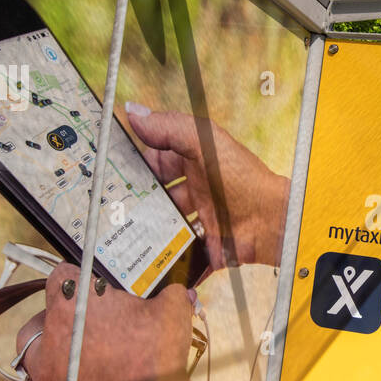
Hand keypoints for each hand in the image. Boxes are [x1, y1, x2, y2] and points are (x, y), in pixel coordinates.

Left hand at [15, 263, 195, 380]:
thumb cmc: (160, 357)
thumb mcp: (172, 311)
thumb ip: (169, 294)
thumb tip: (178, 292)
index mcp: (71, 308)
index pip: (60, 277)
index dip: (78, 277)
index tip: (93, 285)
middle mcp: (51, 343)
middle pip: (38, 322)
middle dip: (57, 319)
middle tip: (85, 321)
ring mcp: (52, 379)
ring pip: (41, 359)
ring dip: (61, 352)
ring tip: (92, 352)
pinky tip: (104, 379)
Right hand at [125, 103, 289, 278]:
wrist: (271, 222)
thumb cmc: (244, 178)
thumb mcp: (205, 144)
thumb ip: (170, 128)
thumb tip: (133, 111)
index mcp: (193, 162)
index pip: (155, 162)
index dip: (134, 167)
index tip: (109, 176)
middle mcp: (195, 191)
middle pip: (156, 198)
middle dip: (135, 205)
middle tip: (110, 213)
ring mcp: (200, 220)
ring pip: (165, 229)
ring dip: (147, 235)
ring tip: (121, 243)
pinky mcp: (206, 247)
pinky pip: (183, 257)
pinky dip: (168, 264)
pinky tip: (146, 269)